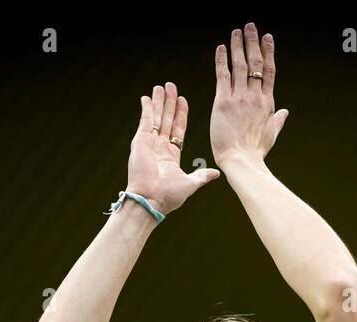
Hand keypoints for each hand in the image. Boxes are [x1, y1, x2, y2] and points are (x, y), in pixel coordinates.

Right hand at [125, 82, 220, 215]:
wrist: (151, 200)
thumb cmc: (169, 196)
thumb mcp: (190, 184)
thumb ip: (201, 175)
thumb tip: (216, 173)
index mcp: (171, 155)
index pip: (178, 129)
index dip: (181, 114)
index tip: (182, 100)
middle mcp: (159, 147)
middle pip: (167, 119)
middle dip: (169, 103)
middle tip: (171, 86)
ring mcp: (149, 144)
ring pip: (156, 117)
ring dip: (159, 102)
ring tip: (161, 86)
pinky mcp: (140, 142)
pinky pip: (145, 121)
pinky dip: (147, 109)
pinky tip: (147, 98)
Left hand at [211, 23, 288, 168]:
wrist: (242, 161)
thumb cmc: (255, 152)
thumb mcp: (271, 134)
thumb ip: (278, 120)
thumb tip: (285, 112)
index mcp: (267, 103)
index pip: (269, 71)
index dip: (268, 52)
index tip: (267, 37)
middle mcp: (255, 96)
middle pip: (255, 63)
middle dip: (252, 42)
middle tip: (250, 26)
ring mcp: (239, 98)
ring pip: (240, 65)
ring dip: (237, 46)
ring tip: (236, 31)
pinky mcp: (223, 102)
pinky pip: (222, 76)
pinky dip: (222, 60)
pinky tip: (221, 48)